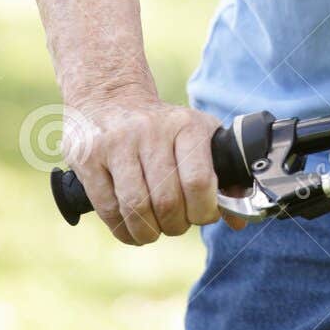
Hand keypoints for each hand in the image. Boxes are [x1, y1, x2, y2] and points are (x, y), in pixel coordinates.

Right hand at [63, 90, 245, 244]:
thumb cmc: (164, 129)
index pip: (199, 182)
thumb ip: (222, 177)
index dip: (203, 212)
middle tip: (175, 225)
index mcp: (187, 125)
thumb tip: (240, 218)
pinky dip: (122, 230)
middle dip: (175, 225)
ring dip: (148, 232)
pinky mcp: (89, 157)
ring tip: (153, 231)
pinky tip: (130, 229)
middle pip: (166, 200)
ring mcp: (118, 143)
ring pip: (136, 207)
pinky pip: (108, 208)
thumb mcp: (198, 137)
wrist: (111, 97)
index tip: (201, 216)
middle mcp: (152, 130)